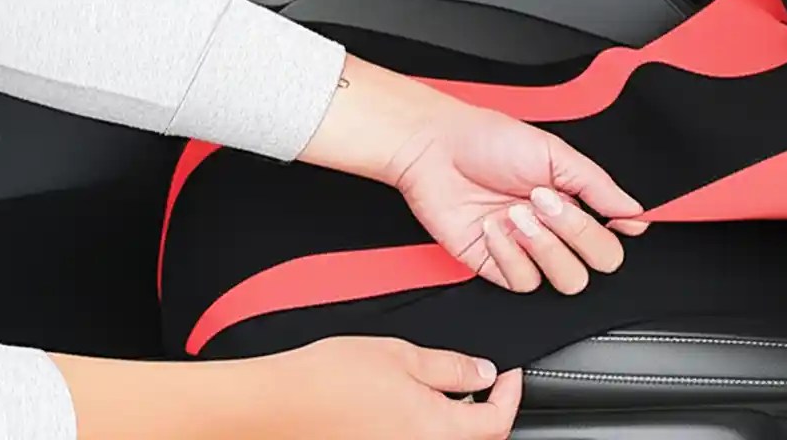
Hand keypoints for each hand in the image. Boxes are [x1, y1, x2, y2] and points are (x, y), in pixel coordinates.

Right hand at [246, 337, 522, 439]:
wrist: (275, 407)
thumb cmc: (329, 378)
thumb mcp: (400, 356)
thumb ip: (450, 368)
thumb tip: (485, 373)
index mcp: (436, 430)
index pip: (497, 422)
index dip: (510, 394)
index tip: (507, 373)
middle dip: (485, 413)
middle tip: (480, 381)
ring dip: (454, 424)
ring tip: (441, 393)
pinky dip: (424, 431)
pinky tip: (408, 410)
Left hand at [387, 102, 647, 294]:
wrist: (436, 150)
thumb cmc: (488, 141)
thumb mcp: (553, 153)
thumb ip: (596, 185)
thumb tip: (634, 211)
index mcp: (573, 202)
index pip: (615, 235)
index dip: (620, 231)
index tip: (615, 218)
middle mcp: (554, 231)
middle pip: (599, 263)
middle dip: (578, 233)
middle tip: (548, 202)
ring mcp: (527, 251)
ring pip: (566, 279)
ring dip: (545, 246)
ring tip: (517, 212)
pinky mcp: (496, 266)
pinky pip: (522, 281)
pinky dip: (510, 254)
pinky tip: (493, 226)